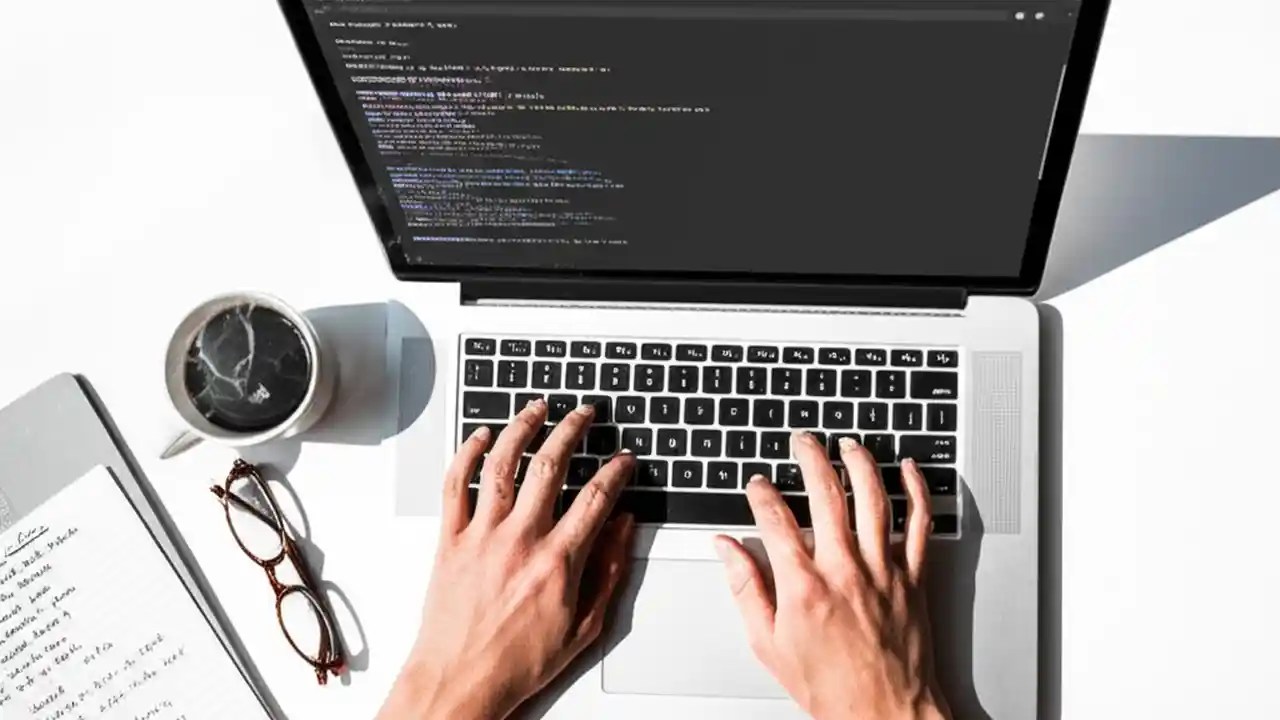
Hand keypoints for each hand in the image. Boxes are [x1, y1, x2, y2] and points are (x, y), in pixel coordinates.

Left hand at [377, 399, 636, 719]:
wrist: (461, 680)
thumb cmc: (519, 661)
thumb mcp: (584, 626)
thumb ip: (609, 571)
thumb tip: (624, 528)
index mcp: (558, 562)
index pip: (596, 498)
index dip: (616, 471)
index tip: (623, 459)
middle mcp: (520, 541)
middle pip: (551, 467)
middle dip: (573, 430)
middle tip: (584, 414)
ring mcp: (481, 536)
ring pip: (502, 464)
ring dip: (522, 428)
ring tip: (537, 407)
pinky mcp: (450, 540)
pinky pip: (456, 485)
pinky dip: (467, 454)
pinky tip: (480, 436)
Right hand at [715, 433, 949, 719]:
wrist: (885, 714)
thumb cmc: (830, 688)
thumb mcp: (768, 644)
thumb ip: (745, 589)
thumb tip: (727, 550)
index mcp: (803, 587)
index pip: (775, 519)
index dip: (762, 493)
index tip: (757, 483)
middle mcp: (843, 570)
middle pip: (825, 494)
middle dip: (810, 458)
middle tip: (803, 440)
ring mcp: (882, 571)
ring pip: (873, 499)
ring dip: (859, 463)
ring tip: (847, 443)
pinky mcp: (913, 578)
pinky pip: (919, 524)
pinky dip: (916, 491)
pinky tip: (907, 470)